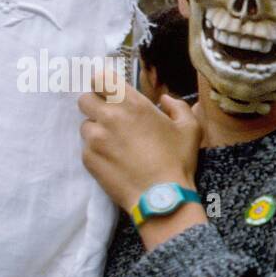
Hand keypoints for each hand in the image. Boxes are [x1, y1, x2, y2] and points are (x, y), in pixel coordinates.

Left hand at [78, 68, 200, 210]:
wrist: (162, 197)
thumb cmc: (178, 160)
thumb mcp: (190, 129)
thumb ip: (178, 107)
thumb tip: (165, 100)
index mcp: (132, 104)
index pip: (101, 79)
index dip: (103, 84)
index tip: (110, 93)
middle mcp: (109, 117)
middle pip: (85, 99)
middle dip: (96, 106)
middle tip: (112, 119)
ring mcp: (95, 138)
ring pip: (85, 125)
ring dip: (97, 130)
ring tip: (115, 144)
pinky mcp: (88, 158)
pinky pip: (87, 148)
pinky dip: (97, 151)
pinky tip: (115, 161)